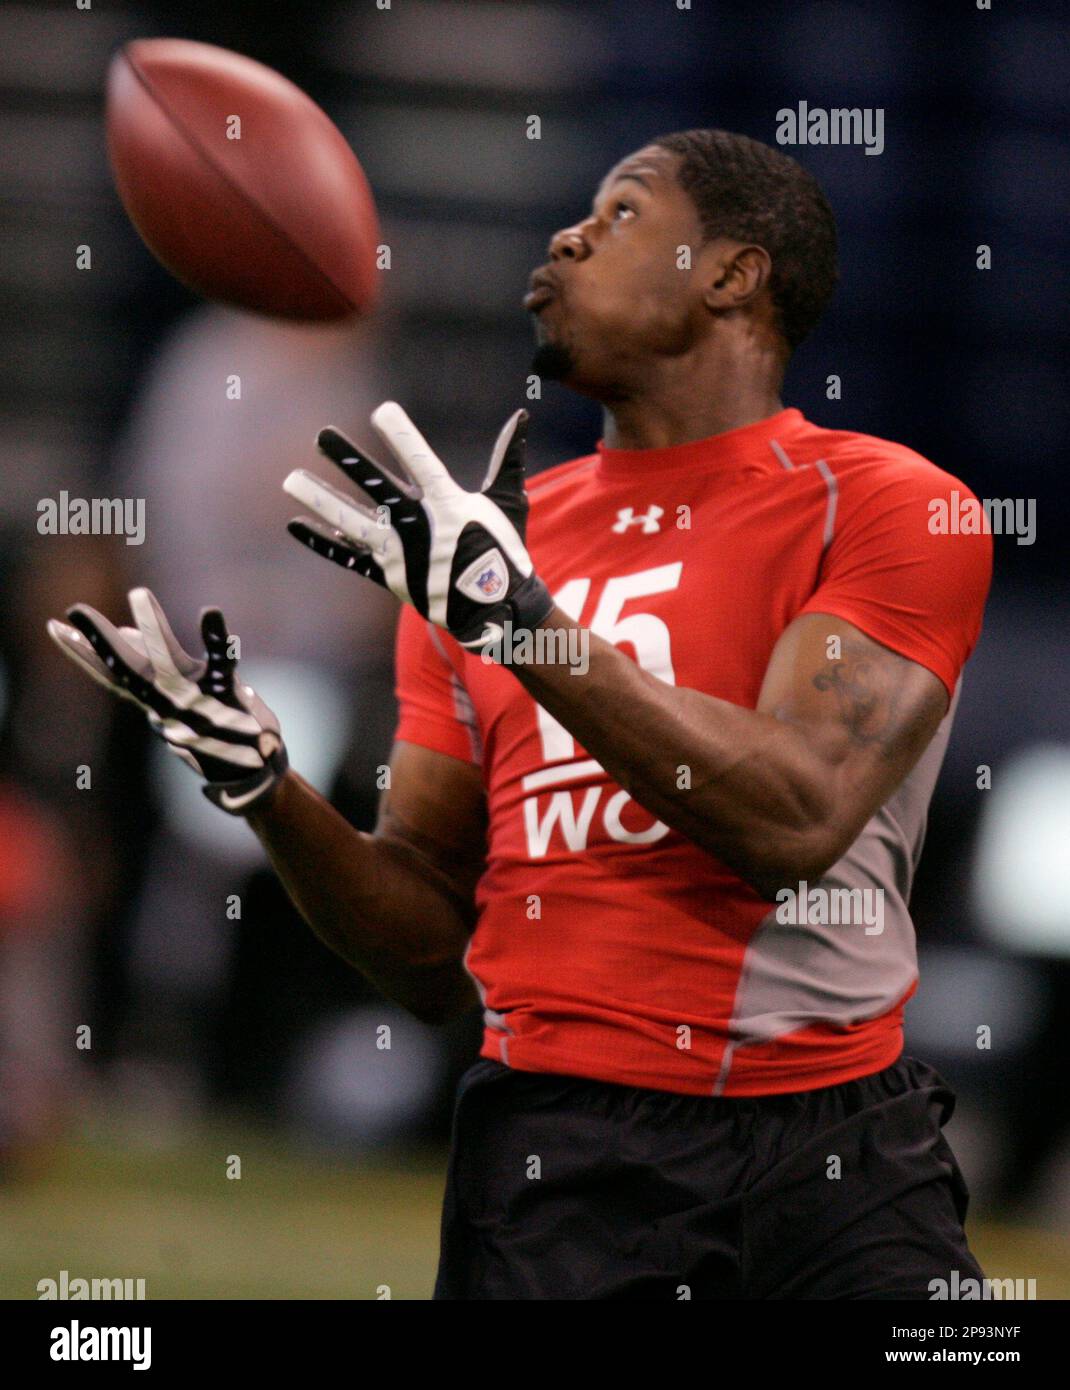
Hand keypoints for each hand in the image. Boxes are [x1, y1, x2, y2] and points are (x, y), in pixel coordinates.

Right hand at [46, 587, 286, 816]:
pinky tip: (209, 612)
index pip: (111, 673)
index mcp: (154, 699)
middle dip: (99, 641)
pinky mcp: (228, 694)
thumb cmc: (212, 724)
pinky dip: (216, 638)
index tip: (54, 627)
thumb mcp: (178, 696)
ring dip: (153, 628)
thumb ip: (153, 666)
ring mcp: (197, 698)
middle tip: (73, 610)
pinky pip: (222, 662)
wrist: (252, 766)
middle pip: (127, 669)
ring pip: (168, 661)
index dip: (81, 652)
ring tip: (137, 593)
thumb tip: (126, 631)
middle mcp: (168, 700)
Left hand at [283, 402, 552, 648]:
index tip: (381, 411)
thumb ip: (508, 458)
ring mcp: (400, 556)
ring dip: (320, 500)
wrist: (497, 611)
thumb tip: (522, 415)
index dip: (401, 436)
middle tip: (321, 435)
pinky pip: (350, 558)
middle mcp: (419, 530)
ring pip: (353, 524)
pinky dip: (324, 542)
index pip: (421, 463)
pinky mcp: (389, 577)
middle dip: (349, 460)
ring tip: (289, 480)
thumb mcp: (509, 503)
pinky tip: (297, 525)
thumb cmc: (504, 551)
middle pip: (377, 489)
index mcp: (450, 507)